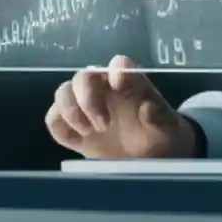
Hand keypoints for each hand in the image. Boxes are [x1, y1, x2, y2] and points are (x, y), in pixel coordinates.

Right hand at [44, 54, 197, 158]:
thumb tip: (147, 107)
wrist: (150, 157)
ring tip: (89, 132)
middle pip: (83, 77)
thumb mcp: (167, 128)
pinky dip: (60, 127)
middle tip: (103, 124)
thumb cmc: (161, 134)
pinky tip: (77, 139)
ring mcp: (85, 108)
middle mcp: (103, 89)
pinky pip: (53, 119)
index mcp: (129, 82)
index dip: (116, 69)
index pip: (119, 64)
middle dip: (87, 98)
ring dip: (70, 111)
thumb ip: (159, 117)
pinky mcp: (73, 129)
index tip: (119, 85)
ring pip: (63, 93)